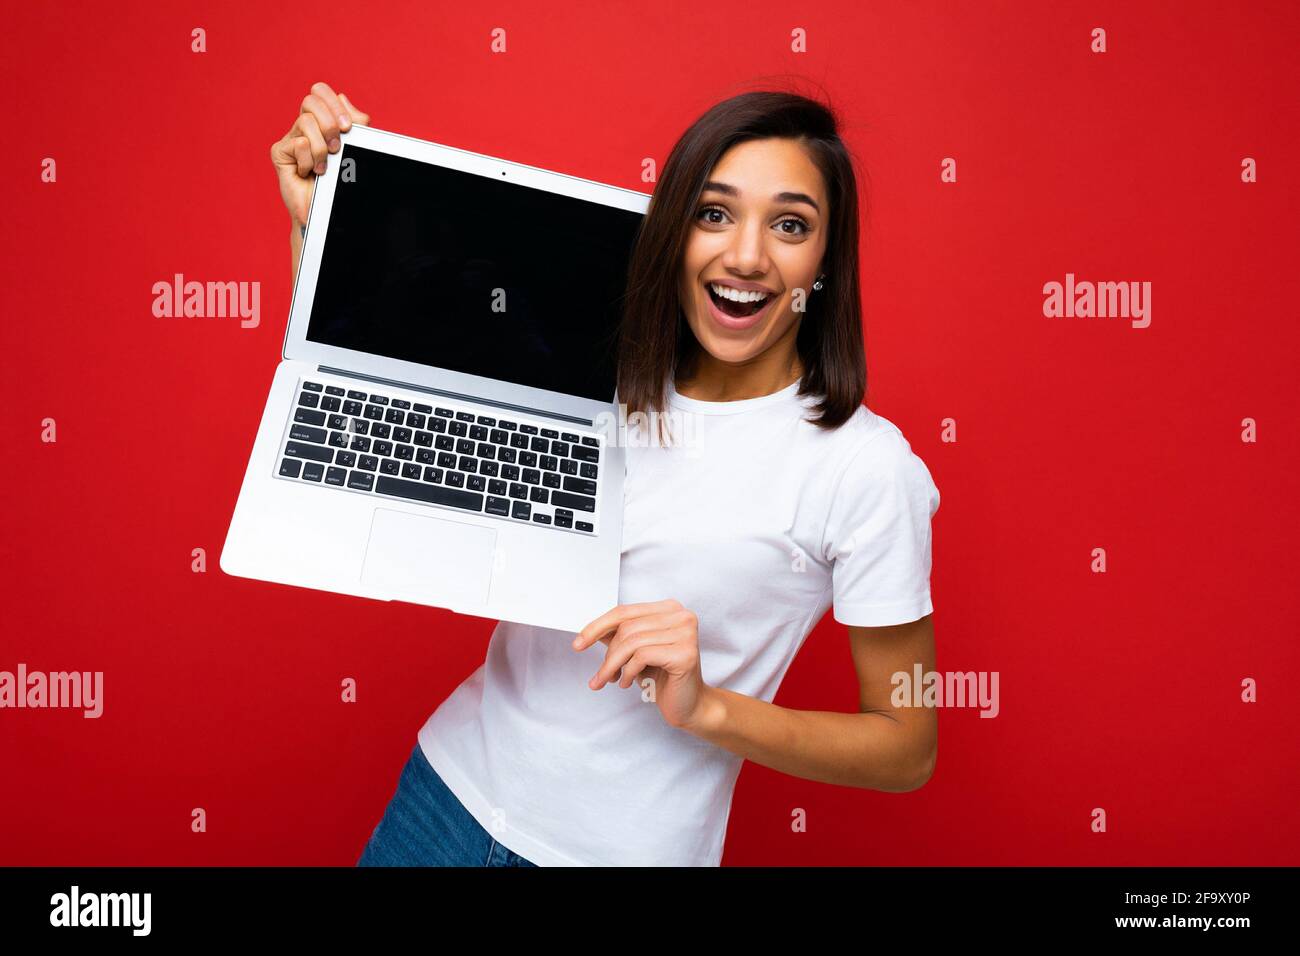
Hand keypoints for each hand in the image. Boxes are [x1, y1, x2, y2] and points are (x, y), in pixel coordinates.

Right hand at [270, 81, 370, 227]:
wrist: (328, 210)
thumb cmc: (342, 181)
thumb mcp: (356, 148)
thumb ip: (356, 122)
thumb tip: (343, 97)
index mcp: (321, 120)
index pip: (320, 91)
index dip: (333, 103)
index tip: (348, 127)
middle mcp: (303, 126)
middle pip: (311, 101)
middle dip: (330, 124)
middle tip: (337, 148)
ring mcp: (289, 137)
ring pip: (306, 123)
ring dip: (322, 149)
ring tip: (323, 168)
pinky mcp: (279, 152)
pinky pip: (298, 144)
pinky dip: (310, 161)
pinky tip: (309, 174)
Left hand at [572, 599, 712, 731]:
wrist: (688, 705)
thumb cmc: (663, 676)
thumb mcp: (635, 651)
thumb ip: (618, 636)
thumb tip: (589, 631)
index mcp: (669, 609)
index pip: (624, 611)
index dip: (597, 627)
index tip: (578, 644)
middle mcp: (681, 616)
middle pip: (627, 627)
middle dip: (609, 654)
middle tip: (603, 675)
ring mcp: (686, 633)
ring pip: (632, 642)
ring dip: (614, 666)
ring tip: (612, 680)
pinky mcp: (685, 653)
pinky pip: (642, 656)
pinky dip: (628, 672)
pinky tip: (628, 683)